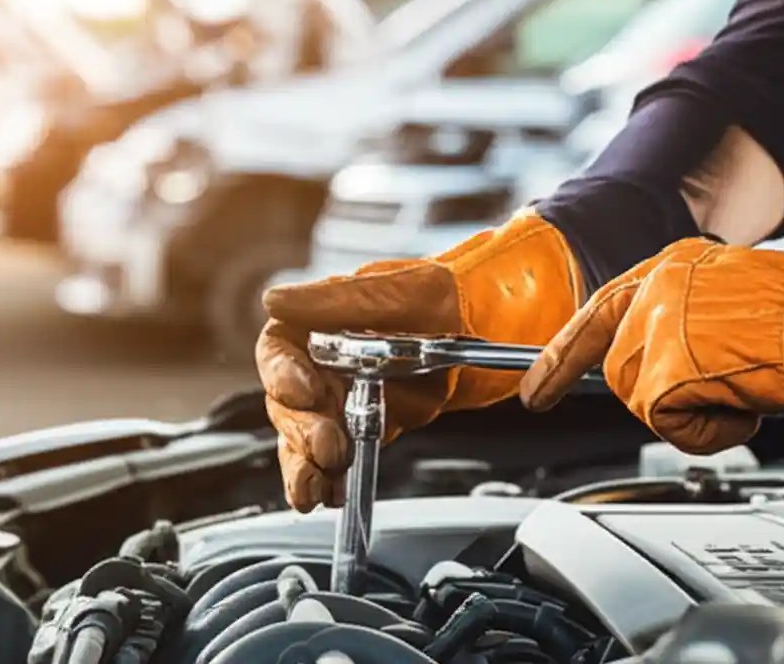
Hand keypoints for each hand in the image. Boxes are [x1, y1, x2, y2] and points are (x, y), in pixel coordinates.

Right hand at [257, 213, 581, 510]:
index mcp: (326, 320)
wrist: (507, 320)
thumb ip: (341, 300)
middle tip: (328, 447)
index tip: (302, 390)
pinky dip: (336, 479)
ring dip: (307, 466)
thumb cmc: (459, 291)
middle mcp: (330, 359)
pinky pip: (345, 456)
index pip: (281, 350)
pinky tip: (336, 494)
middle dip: (302, 431)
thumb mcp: (406, 289)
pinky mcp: (375, 424)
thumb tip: (276, 300)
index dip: (282, 373)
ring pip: (309, 437)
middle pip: (290, 403)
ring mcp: (350, 395)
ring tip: (314, 489)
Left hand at [520, 231, 783, 453]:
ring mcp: (654, 328)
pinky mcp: (664, 369)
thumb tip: (674, 364)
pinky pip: (665, 423)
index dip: (561, 357)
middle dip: (657, 394)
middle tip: (716, 391)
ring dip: (687, 411)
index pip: (597, 313)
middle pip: (618, 368)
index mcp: (671, 268)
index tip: (532, 389)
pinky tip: (741, 406)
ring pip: (637, 398)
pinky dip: (705, 430)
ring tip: (739, 392)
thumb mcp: (731, 300)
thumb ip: (687, 324)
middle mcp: (654, 291)